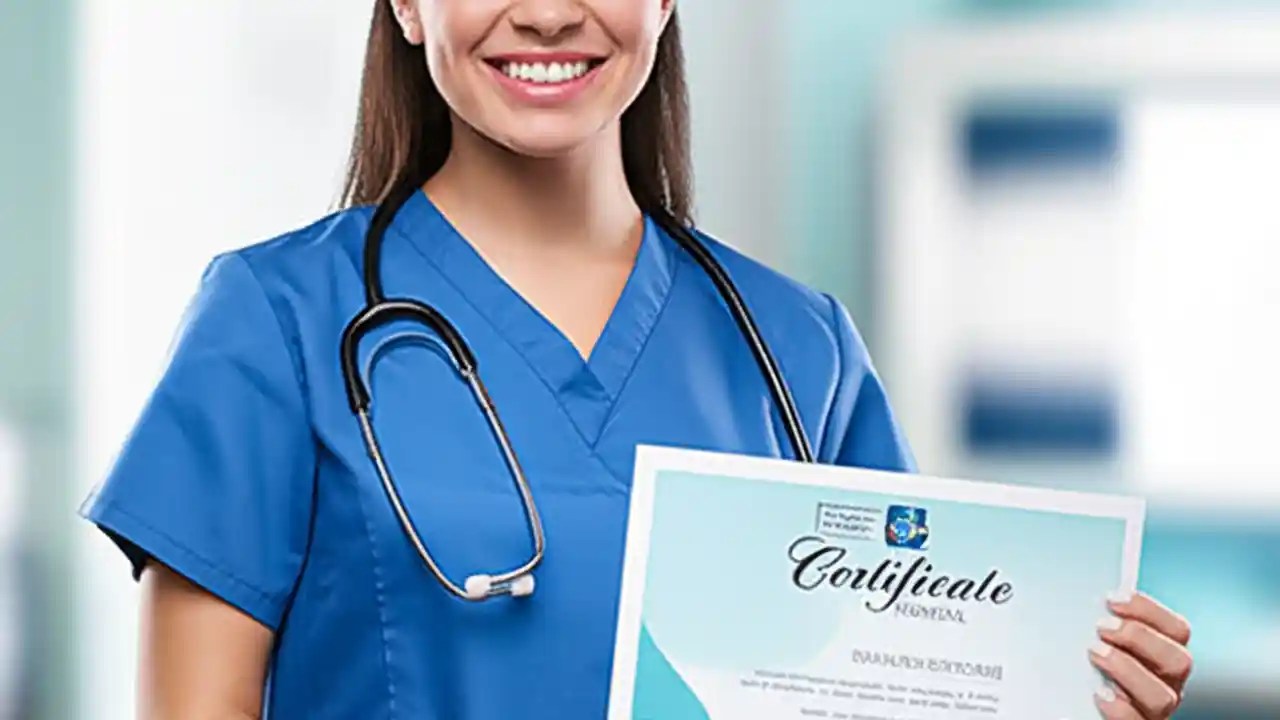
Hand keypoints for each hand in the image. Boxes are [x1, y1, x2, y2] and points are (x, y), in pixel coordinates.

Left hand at [1090, 591, 1192, 718]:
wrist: (1073, 706)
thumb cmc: (1086, 668)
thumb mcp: (1102, 642)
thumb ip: (1106, 625)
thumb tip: (1089, 598)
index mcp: (1163, 656)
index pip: (1177, 630)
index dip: (1148, 610)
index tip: (1113, 598)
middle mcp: (1166, 684)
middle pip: (1178, 661)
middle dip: (1139, 637)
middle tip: (1103, 627)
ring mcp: (1153, 711)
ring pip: (1163, 696)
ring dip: (1127, 669)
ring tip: (1095, 654)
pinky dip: (1119, 707)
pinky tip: (1098, 692)